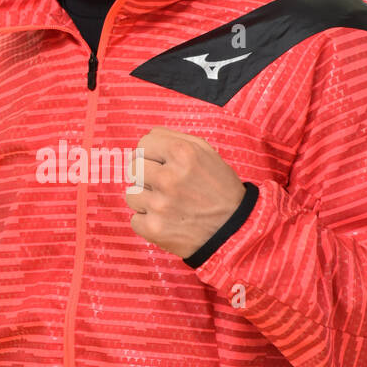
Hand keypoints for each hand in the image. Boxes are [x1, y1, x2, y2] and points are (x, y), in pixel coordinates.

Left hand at [125, 126, 245, 258]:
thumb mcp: (207, 153)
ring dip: (146, 199)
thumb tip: (148, 137)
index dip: (151, 153)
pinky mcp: (154, 229)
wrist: (236, 230)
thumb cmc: (220, 189)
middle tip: (164, 184)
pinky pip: (135, 220)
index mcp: (183, 154)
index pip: (143, 143)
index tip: (160, 163)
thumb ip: (175, 139)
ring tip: (168, 204)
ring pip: (131, 194)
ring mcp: (160, 205)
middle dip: (146, 175)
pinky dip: (148, 221)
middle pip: (133, 167)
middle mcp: (169, 178)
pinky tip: (167, 220)